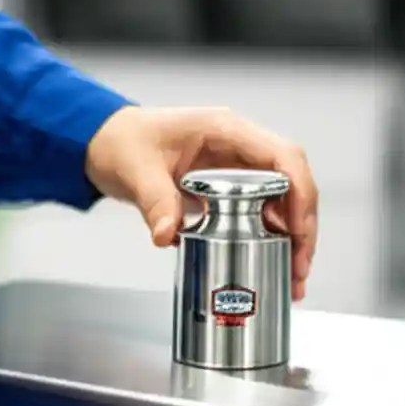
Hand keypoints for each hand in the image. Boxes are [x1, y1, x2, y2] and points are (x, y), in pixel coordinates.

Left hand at [85, 106, 317, 300]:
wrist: (103, 142)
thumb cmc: (121, 141)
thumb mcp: (135, 170)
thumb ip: (154, 201)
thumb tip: (168, 235)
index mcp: (225, 130)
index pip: (282, 157)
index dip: (299, 194)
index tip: (299, 230)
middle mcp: (237, 146)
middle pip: (291, 182)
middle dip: (301, 226)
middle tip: (300, 266)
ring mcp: (234, 167)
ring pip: (280, 199)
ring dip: (290, 236)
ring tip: (293, 275)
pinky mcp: (224, 187)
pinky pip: (258, 210)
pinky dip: (268, 237)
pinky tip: (271, 262)